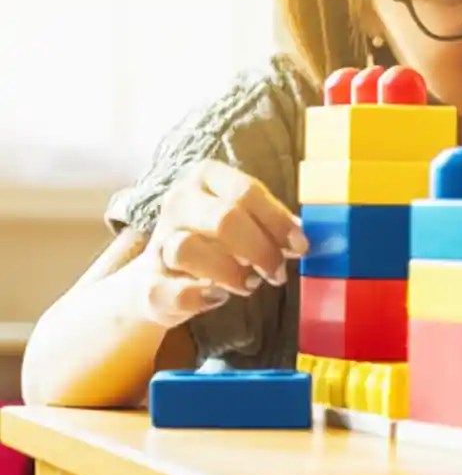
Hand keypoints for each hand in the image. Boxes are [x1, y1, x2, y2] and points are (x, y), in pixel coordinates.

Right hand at [133, 160, 307, 326]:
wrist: (165, 278)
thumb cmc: (218, 242)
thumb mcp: (246, 223)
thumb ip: (271, 225)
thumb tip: (301, 238)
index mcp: (207, 177)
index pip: (246, 191)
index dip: (277, 222)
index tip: (300, 246)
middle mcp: (179, 202)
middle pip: (223, 218)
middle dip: (259, 249)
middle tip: (277, 272)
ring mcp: (159, 240)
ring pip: (188, 249)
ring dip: (229, 271)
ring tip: (250, 284)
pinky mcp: (147, 281)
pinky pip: (168, 289)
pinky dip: (197, 296)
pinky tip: (218, 297)